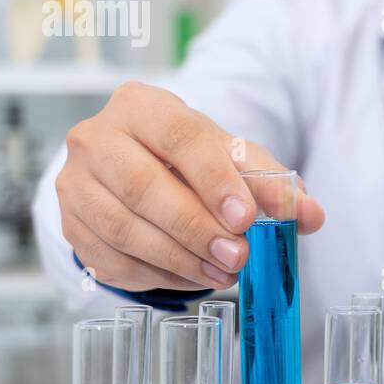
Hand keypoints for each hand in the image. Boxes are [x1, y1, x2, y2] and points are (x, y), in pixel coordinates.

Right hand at [55, 81, 324, 291]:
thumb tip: (311, 215)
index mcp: (140, 106)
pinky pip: (112, 259)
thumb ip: (273, 184)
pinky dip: (159, 275)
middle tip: (238, 254)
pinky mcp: (71, 225)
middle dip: (196, 227)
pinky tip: (195, 277)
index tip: (245, 216)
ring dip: (180, 258)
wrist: (140, 167)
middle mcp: (96, 139)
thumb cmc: (190, 158)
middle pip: (142, 186)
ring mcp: (76, 184)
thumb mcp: (234, 159)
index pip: (178, 137)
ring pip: (123, 227)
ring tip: (224, 271)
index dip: (213, 179)